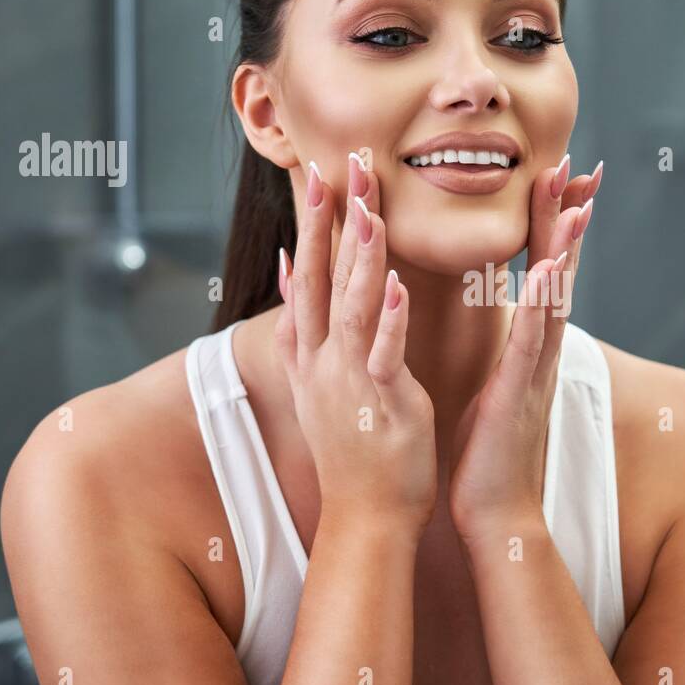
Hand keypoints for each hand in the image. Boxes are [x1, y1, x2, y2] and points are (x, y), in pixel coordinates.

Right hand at [275, 154, 437, 535]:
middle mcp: (322, 363)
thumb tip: (289, 274)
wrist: (365, 518)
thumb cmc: (354, 451)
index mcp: (313, 356)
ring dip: (358, 257)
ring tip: (366, 208)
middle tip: (331, 166)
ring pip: (352, 308)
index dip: (311, 225)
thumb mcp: (318, 384)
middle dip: (326, 223)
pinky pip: (383, 356)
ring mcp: (347, 383)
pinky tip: (395, 284)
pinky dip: (387, 320)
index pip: (309, 278)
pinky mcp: (380, 404)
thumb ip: (304, 327)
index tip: (315, 174)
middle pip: (322, 281)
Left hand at [448, 155, 599, 542]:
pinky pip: (532, 345)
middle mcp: (541, 354)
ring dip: (565, 250)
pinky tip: (548, 272)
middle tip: (574, 165)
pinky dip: (543, 306)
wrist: (496, 514)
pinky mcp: (519, 398)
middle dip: (563, 219)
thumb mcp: (495, 386)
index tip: (552, 175)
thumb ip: (506, 349)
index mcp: (528, 348)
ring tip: (573, 203)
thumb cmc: (488, 453)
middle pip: (558, 273)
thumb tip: (506, 319)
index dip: (548, 223)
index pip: (541, 272)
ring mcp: (536, 374)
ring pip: (555, 301)